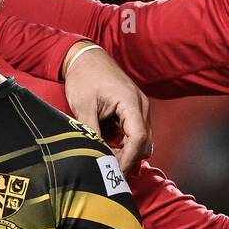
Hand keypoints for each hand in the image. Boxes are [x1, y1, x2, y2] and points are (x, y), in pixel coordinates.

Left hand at [63, 43, 153, 171]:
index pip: (138, 137)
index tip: (114, 171)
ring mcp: (140, 106)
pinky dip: (127, 142)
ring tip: (108, 159)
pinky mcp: (135, 108)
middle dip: (130, 158)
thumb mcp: (83, 107)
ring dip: (129, 151)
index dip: (128, 158)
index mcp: (131, 102)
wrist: (86, 58)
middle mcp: (141, 105)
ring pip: (143, 138)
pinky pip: (137, 131)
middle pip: (145, 141)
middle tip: (109, 169)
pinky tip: (110, 146)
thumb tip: (97, 156)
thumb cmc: (84, 77)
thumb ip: (92, 132)